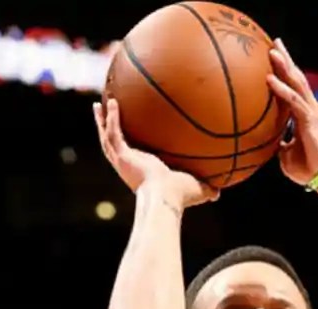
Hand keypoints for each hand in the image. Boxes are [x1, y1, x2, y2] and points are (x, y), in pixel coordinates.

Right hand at [93, 99, 217, 205]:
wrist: (166, 197)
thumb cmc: (180, 196)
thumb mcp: (196, 189)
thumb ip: (207, 188)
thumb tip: (219, 193)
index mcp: (141, 173)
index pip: (131, 157)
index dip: (127, 147)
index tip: (127, 136)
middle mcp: (129, 166)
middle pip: (112, 144)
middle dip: (106, 129)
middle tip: (103, 115)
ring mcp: (123, 160)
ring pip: (107, 136)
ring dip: (102, 120)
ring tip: (98, 105)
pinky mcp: (122, 154)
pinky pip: (114, 132)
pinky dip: (112, 118)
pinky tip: (114, 102)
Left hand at [267, 39, 317, 186]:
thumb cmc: (309, 170)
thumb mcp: (286, 155)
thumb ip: (278, 144)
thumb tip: (266, 142)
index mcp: (305, 114)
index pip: (294, 88)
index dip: (285, 73)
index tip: (274, 58)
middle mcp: (310, 109)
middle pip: (297, 78)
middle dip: (286, 60)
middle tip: (275, 43)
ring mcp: (312, 112)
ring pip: (297, 84)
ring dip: (284, 66)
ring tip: (272, 50)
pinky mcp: (311, 120)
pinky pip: (293, 101)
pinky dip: (281, 90)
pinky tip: (269, 79)